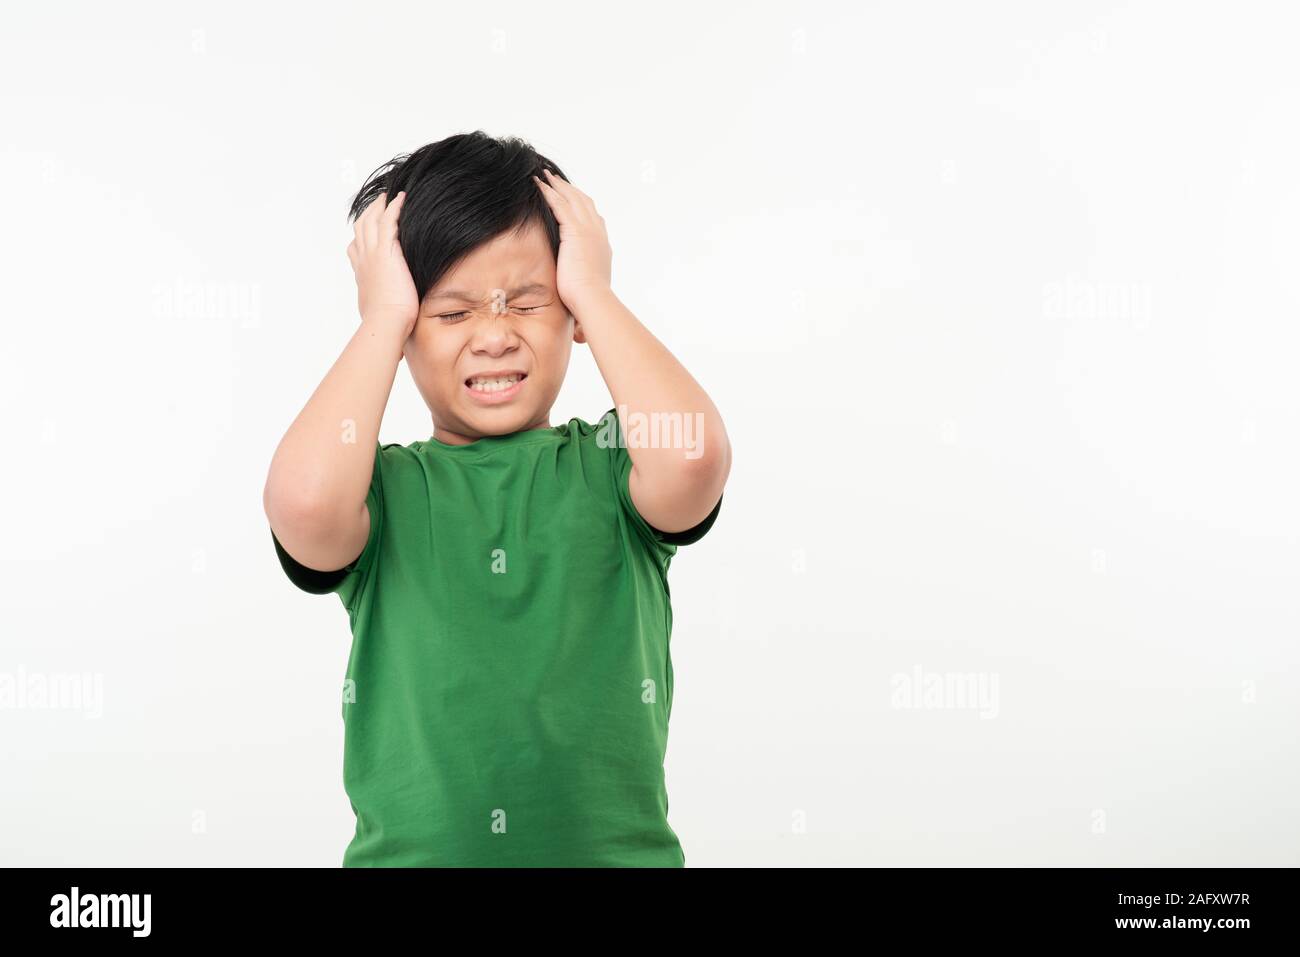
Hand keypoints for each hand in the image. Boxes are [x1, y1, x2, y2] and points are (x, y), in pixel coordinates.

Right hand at [347, 190, 418, 335]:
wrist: (385, 323)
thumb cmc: (384, 325)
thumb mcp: (376, 313)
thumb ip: (379, 307)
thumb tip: (384, 321)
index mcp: (362, 273)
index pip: (356, 248)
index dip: (361, 236)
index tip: (367, 229)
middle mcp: (363, 260)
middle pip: (361, 228)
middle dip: (369, 213)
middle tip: (378, 202)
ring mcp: (373, 254)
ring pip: (373, 220)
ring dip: (381, 205)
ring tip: (389, 195)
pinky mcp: (387, 252)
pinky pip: (389, 221)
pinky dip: (394, 208)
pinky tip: (401, 198)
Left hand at [532, 168, 612, 312]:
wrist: (593, 300)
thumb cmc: (590, 302)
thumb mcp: (588, 288)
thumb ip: (583, 286)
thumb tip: (580, 312)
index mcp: (601, 244)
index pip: (592, 218)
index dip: (581, 205)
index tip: (571, 198)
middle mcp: (597, 232)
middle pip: (583, 202)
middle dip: (569, 189)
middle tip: (555, 178)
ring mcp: (587, 230)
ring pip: (571, 199)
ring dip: (557, 185)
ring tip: (544, 175)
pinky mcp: (574, 230)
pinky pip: (559, 204)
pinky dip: (548, 192)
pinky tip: (538, 184)